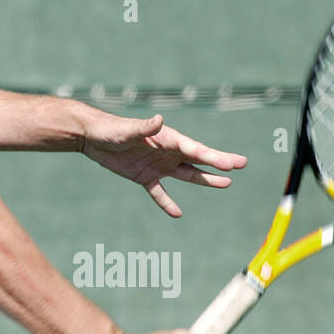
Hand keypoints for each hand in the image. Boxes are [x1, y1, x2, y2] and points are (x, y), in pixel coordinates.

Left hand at [80, 112, 246, 217]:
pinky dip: (167, 203)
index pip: (195, 150)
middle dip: (219, 163)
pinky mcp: (144, 177)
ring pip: (186, 175)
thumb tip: (160, 119)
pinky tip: (176, 213)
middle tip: (241, 164)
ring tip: (226, 183)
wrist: (92, 136)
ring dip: (205, 180)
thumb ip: (144, 127)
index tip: (234, 164)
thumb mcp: (127, 130)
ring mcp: (158, 165)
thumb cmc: (111, 129)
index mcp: (167, 139)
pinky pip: (159, 192)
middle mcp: (167, 152)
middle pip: (198, 160)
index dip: (214, 157)